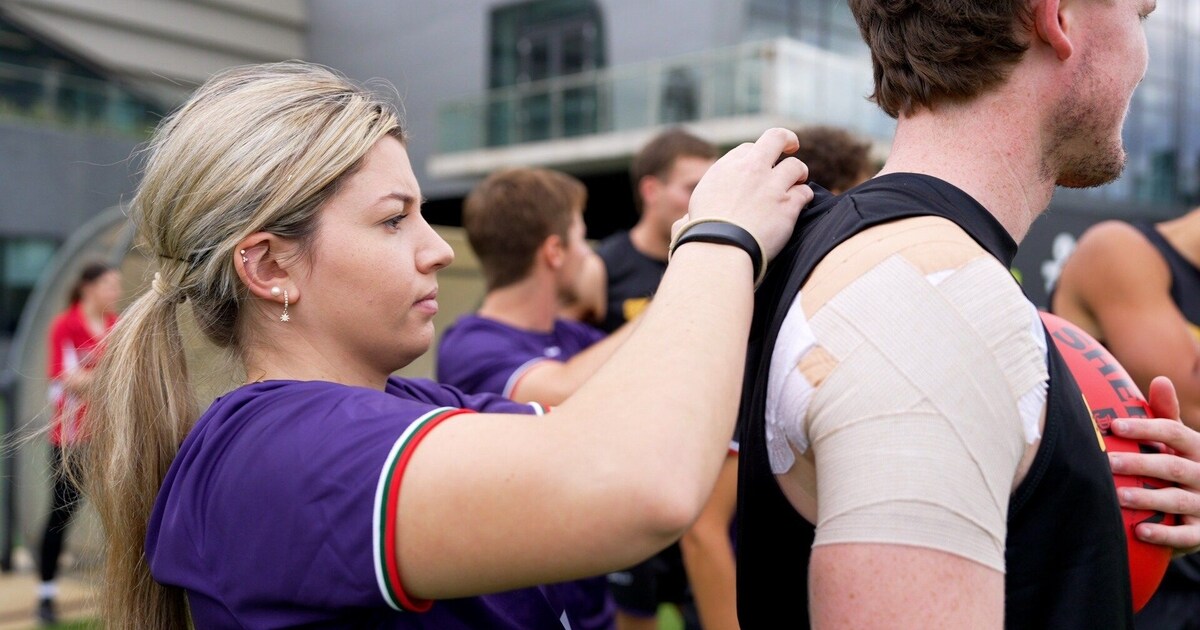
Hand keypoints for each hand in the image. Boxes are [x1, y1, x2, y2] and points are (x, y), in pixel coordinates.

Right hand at [684, 127, 811, 261]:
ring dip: (799, 173)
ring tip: (798, 181)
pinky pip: (805, 192)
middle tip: (791, 147)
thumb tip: (683, 222)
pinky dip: (804, 197)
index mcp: (727, 167)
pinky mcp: (788, 205)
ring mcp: (772, 186)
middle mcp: (751, 170)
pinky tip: (800, 204)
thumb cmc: (701, 234)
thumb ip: (696, 210)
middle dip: (787, 140)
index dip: (755, 157)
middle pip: (776, 138)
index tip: (757, 167)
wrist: (720, 248)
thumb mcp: (692, 212)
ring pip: (797, 166)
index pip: (747, 149)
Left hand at [1109, 376, 1199, 555]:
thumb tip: (1160, 379)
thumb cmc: (1183, 463)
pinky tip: (1141, 531)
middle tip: (1107, 463)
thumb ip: (1167, 413)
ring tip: (1119, 496)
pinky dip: (1165, 534)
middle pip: (1172, 466)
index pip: (1175, 432)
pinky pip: (1187, 535)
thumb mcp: (1180, 439)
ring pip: (1178, 499)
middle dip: (1139, 464)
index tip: (1115, 426)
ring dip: (1149, 498)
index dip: (1146, 428)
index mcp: (1197, 447)